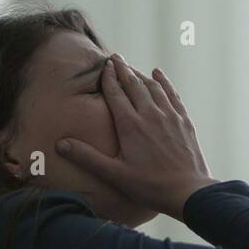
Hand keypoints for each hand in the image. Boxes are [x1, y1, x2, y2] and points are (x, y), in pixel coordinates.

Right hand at [55, 53, 217, 220]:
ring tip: (130, 66)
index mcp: (130, 125)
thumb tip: (61, 144)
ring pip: (152, 86)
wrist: (188, 191)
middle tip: (115, 57)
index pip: (116, 94)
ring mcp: (169, 115)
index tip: (104, 65)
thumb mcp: (114, 174)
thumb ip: (87, 157)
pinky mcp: (183, 120)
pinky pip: (171, 94)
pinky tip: (158, 74)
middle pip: (133, 84)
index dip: (108, 78)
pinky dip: (163, 81)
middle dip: (123, 69)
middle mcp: (150, 114)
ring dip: (140, 74)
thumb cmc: (149, 186)